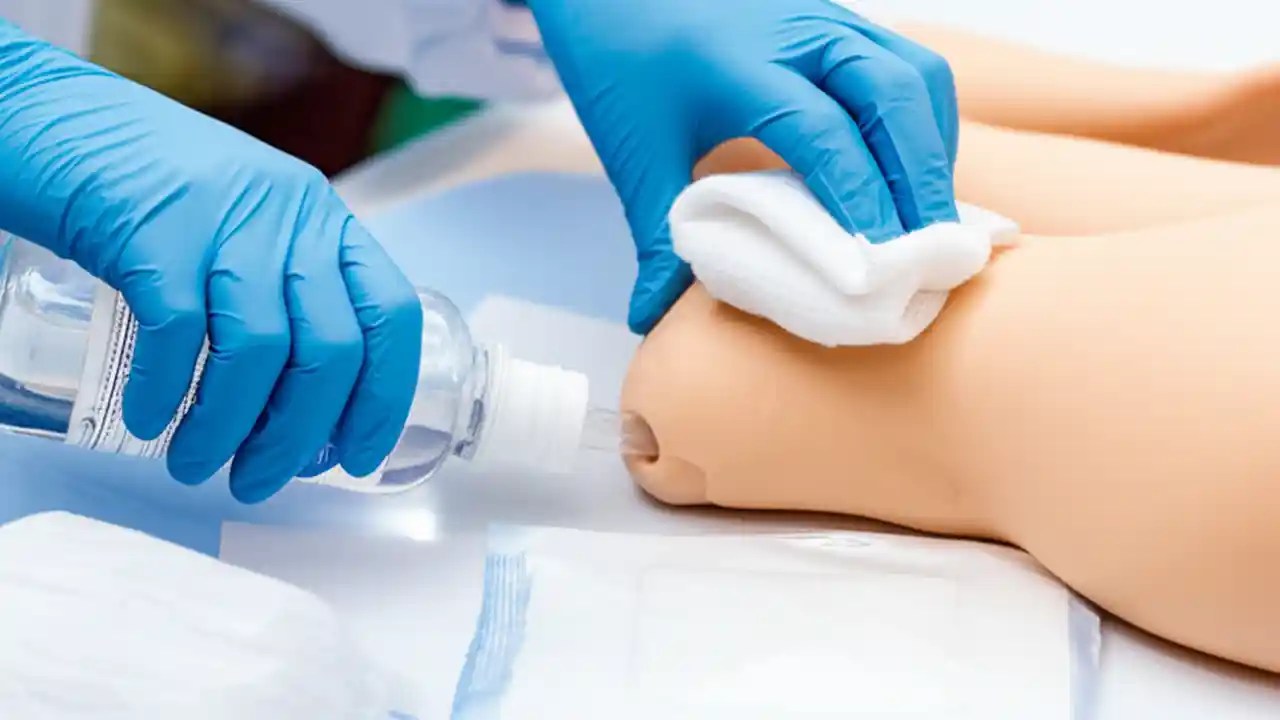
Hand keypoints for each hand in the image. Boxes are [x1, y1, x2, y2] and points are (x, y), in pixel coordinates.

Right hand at [0, 23, 422, 501]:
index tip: (356, 455)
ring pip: (261, 352)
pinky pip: (179, 333)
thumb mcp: (241, 221)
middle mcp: (289, 217)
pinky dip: (166, 391)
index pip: (390, 315)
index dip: (384, 395)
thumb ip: (275, 287)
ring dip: (230, 428)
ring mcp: (225, 219)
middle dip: (301, 434)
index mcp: (321, 221)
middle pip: (331, 349)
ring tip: (198, 465)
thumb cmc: (147, 182)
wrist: (52, 114)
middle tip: (261, 480)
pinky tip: (146, 420)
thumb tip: (296, 405)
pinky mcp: (155, 228)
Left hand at [527, 0, 959, 332]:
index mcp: (741, 65)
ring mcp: (825, 18)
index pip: (824, 133)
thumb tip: (652, 314)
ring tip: (927, 216)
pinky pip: (905, 63)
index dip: (859, 198)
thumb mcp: (634, 150)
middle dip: (919, 177)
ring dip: (931, 146)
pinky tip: (910, 170)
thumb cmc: (618, 59)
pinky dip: (923, 120)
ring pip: (914, 73)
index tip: (877, 263)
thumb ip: (657, 233)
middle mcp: (797, 32)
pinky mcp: (837, 18)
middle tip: (928, 250)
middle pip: (893, 95)